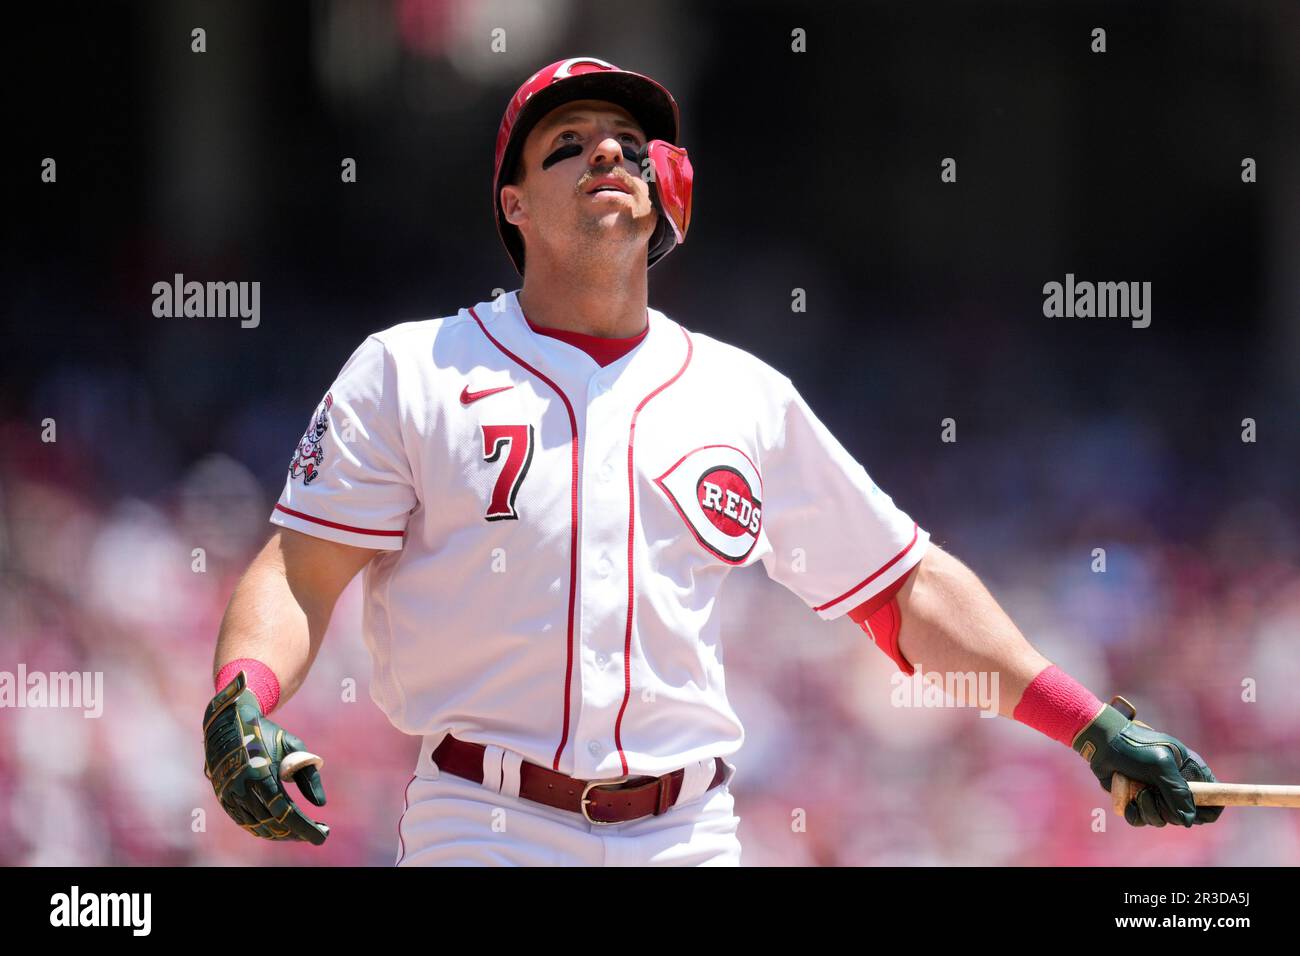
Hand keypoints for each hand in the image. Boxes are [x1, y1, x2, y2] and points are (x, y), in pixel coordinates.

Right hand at [202, 671, 329, 844]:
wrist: (228, 720)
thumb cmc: (266, 732)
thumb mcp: (293, 746)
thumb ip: (308, 774)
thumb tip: (321, 804)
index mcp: (260, 774)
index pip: (285, 812)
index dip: (304, 828)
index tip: (323, 836)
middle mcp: (241, 788)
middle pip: (273, 823)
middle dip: (297, 832)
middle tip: (318, 833)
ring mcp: (229, 794)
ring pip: (259, 826)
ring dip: (281, 833)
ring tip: (301, 831)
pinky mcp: (223, 797)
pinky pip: (245, 822)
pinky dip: (263, 828)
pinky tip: (279, 828)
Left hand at [1073, 695, 1222, 827]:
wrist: (1102, 743)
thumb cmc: (1134, 747)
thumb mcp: (1160, 765)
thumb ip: (1177, 793)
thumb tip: (1188, 821)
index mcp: (1191, 773)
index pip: (1214, 799)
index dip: (1207, 811)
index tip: (1194, 812)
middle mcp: (1176, 786)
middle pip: (1186, 816)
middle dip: (1168, 810)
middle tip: (1154, 793)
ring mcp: (1157, 794)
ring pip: (1162, 820)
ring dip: (1148, 809)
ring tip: (1138, 790)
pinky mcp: (1138, 800)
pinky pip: (1142, 819)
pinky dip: (1134, 812)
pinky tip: (1128, 798)